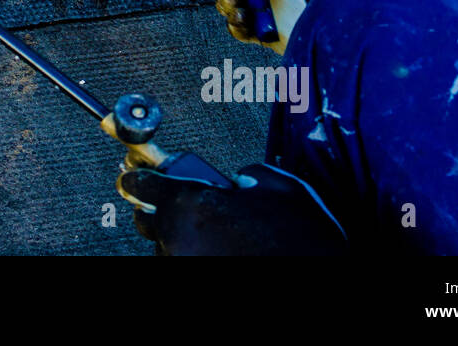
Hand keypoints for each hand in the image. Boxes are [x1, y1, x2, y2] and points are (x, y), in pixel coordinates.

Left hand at [119, 163, 347, 255]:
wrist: (320, 276)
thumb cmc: (303, 241)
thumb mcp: (279, 187)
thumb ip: (245, 175)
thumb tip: (236, 180)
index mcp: (191, 204)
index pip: (142, 186)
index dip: (141, 178)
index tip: (137, 176)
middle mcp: (179, 240)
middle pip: (148, 220)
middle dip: (167, 212)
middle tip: (195, 209)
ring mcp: (184, 268)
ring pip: (169, 249)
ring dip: (187, 241)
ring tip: (225, 239)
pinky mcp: (194, 283)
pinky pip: (186, 265)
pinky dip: (200, 258)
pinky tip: (227, 254)